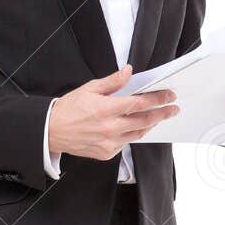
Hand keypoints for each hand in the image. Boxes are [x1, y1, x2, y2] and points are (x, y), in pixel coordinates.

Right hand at [48, 64, 178, 161]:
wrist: (52, 131)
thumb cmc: (68, 109)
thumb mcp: (89, 89)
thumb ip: (112, 82)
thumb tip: (128, 71)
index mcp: (106, 109)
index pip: (140, 104)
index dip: (158, 99)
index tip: (168, 96)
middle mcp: (110, 128)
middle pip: (145, 120)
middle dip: (162, 113)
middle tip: (173, 108)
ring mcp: (109, 143)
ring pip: (138, 134)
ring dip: (150, 124)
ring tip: (159, 117)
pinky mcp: (107, 153)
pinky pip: (126, 143)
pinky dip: (133, 134)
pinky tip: (136, 127)